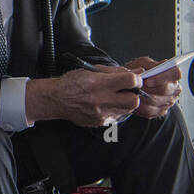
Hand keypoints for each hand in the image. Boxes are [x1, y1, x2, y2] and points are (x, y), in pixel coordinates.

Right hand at [26, 66, 141, 126]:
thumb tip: (137, 72)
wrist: (56, 99)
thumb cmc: (72, 83)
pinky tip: (105, 104)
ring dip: (125, 103)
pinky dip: (115, 110)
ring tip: (113, 97)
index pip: (130, 81)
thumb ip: (116, 71)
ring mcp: (101, 113)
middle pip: (134, 101)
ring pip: (128, 110)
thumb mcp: (92, 70)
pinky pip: (117, 116)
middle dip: (133, 95)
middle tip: (125, 91)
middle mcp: (101, 99)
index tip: (132, 80)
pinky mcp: (100, 122)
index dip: (136, 79)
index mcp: (99, 83)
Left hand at [125, 55, 181, 118]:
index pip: (175, 73)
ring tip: (132, 94)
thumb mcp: (142, 63)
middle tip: (136, 88)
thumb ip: (149, 65)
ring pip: (156, 102)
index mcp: (172, 73)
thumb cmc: (138, 72)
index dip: (162, 78)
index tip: (148, 81)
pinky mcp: (161, 110)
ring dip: (142, 98)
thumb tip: (153, 69)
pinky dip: (139, 107)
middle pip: (165, 90)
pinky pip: (150, 111)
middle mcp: (174, 87)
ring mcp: (169, 100)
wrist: (131, 84)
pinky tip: (134, 101)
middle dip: (148, 89)